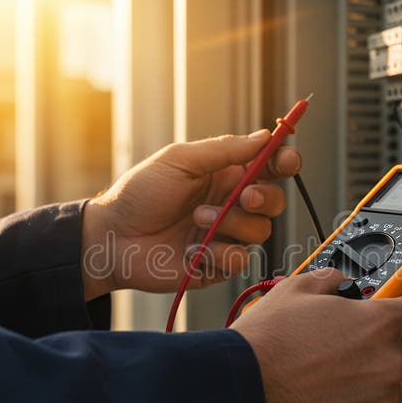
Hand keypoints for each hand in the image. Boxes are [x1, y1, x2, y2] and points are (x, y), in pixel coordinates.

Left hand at [81, 130, 300, 298]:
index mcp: (225, 175)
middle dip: (266, 197)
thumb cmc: (140, 193)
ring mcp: (226, 235)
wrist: (113, 238)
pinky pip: (240, 260)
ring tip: (195, 220)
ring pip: (260, 231)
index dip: (285, 162)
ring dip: (230, 224)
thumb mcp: (179, 161)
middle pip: (274, 201)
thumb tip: (264, 137)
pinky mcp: (217, 264)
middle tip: (242, 195)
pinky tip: (190, 249)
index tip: (288, 160)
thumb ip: (224, 150)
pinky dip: (217, 253)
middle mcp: (230, 204)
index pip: (269, 167)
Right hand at [230, 268, 401, 402]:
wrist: (241, 390)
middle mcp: (386, 362)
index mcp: (378, 322)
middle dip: (397, 344)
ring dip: (373, 375)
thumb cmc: (265, 342)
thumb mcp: (297, 289)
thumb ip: (331, 280)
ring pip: (391, 383)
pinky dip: (356, 402)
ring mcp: (376, 398)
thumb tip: (339, 281)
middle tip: (363, 340)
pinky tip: (325, 392)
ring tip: (331, 370)